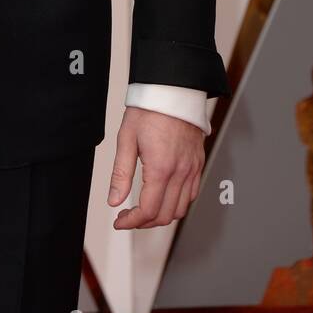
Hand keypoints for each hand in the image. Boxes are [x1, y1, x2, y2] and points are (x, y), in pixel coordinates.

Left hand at [107, 106, 203, 228]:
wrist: (173, 90)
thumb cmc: (150, 109)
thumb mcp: (126, 139)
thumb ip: (120, 174)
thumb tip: (114, 200)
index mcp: (161, 168)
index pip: (148, 211)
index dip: (131, 222)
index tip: (119, 221)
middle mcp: (181, 172)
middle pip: (165, 215)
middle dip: (144, 222)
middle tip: (127, 216)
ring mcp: (192, 169)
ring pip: (181, 209)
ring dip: (161, 215)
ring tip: (143, 209)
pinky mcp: (198, 163)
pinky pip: (191, 194)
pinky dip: (177, 203)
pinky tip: (163, 197)